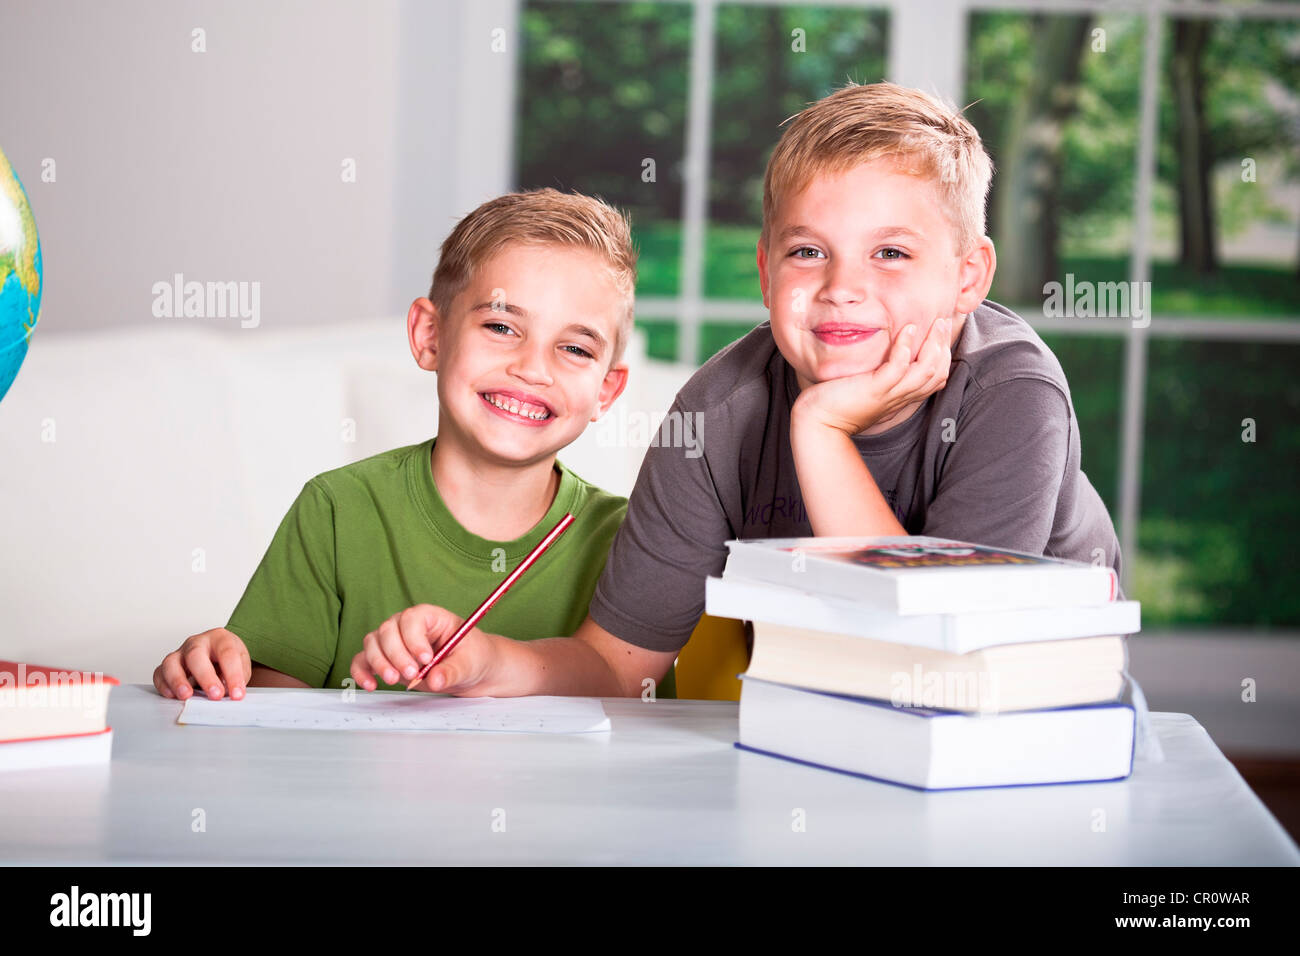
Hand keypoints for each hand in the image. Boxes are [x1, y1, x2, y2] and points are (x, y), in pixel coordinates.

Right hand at [153, 627, 251, 700]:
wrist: (216, 653)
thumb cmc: (228, 658)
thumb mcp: (241, 664)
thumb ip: (238, 676)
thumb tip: (229, 693)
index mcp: (220, 638)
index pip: (227, 654)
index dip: (234, 675)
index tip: (237, 694)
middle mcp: (197, 643)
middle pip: (196, 655)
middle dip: (205, 676)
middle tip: (215, 695)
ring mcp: (180, 653)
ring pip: (171, 662)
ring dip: (178, 680)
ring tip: (186, 696)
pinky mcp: (168, 666)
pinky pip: (160, 673)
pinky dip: (164, 685)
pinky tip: (172, 696)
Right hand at [350, 604, 501, 695]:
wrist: (471, 673)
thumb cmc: (473, 658)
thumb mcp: (470, 663)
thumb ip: (452, 671)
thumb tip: (435, 680)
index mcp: (430, 617)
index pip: (412, 619)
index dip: (414, 638)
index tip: (426, 659)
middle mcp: (407, 626)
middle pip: (388, 630)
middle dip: (396, 654)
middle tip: (412, 674)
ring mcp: (394, 642)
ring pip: (372, 643)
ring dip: (379, 662)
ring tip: (394, 680)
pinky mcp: (386, 660)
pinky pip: (364, 660)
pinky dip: (362, 671)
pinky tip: (370, 684)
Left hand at [792, 317, 952, 435]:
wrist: (817, 423)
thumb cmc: (835, 403)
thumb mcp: (864, 388)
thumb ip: (878, 376)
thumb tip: (880, 356)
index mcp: (900, 397)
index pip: (935, 379)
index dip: (943, 356)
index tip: (940, 332)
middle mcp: (899, 397)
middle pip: (936, 373)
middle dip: (944, 345)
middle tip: (943, 322)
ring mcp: (888, 394)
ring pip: (926, 370)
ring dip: (934, 344)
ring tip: (935, 323)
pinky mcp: (874, 389)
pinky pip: (898, 367)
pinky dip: (905, 347)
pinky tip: (906, 329)